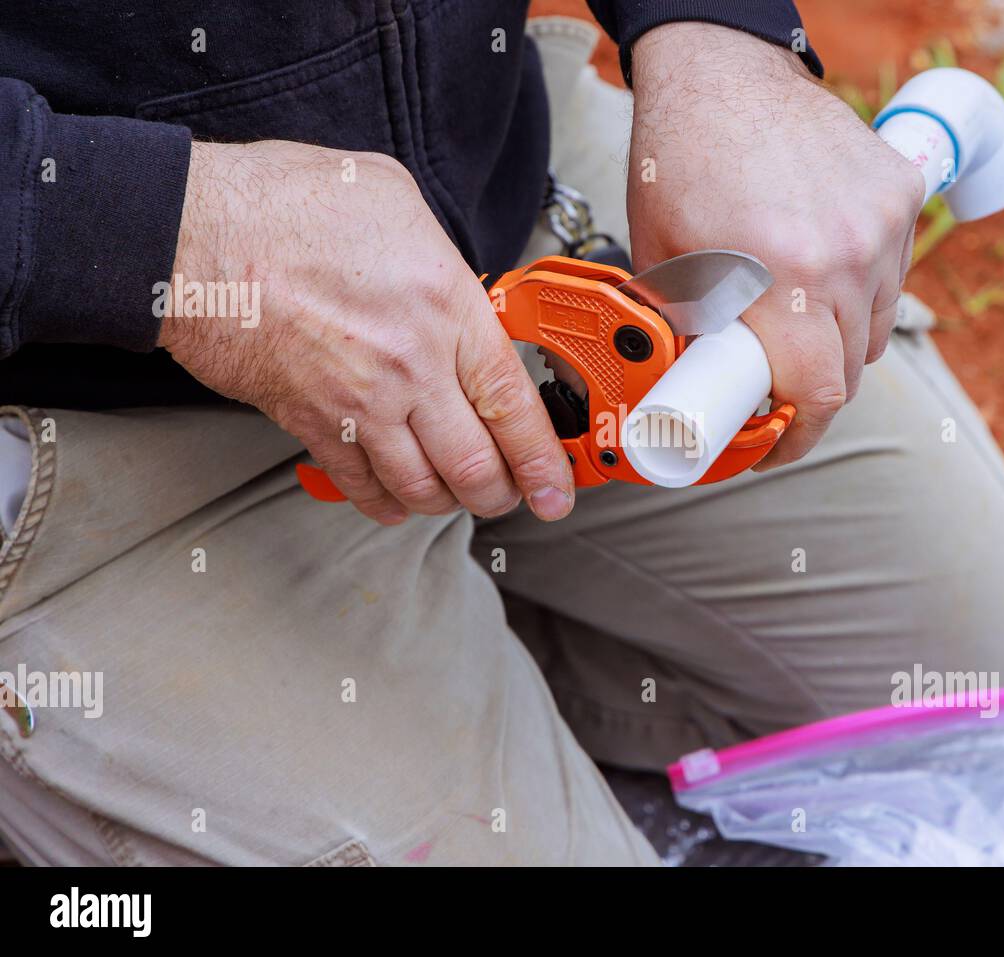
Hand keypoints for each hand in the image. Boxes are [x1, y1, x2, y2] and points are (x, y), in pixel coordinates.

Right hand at [160, 141, 573, 523]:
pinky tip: (396, 498)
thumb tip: (460, 294)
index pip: (513, 404)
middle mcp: (410, 366)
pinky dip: (384, 502)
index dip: (543, 459)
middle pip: (476, 466)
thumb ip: (443, 262)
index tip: (557, 487)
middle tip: (512, 493)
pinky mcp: (310, 423)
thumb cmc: (287, 206)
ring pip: (423, 487)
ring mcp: (359, 403)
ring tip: (456, 492)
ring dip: (447, 501)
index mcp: (445, 308)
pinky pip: (361, 485)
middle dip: (503, 492)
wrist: (193, 235)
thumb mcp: (396, 202)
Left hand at [627, 23, 925, 469]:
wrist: (721, 71)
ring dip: (837, 340)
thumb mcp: (665, 262)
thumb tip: (699, 398)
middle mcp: (846, 252)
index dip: (797, 437)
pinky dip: (859, 289)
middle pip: (851, 369)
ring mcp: (882, 221)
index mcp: (782, 274)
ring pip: (875, 327)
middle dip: (810, 389)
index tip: (776, 446)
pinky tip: (817, 266)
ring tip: (789, 313)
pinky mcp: (902, 194)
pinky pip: (892, 275)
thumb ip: (690, 336)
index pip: (819, 393)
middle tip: (771, 382)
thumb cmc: (681, 161)